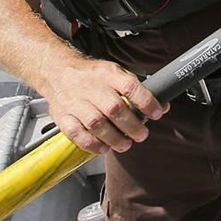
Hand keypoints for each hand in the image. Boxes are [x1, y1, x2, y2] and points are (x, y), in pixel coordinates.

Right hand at [41, 59, 166, 154]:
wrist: (58, 72)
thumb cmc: (92, 76)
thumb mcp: (116, 74)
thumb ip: (138, 90)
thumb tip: (162, 106)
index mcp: (108, 74)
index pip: (130, 86)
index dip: (146, 101)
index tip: (155, 113)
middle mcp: (92, 87)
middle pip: (114, 108)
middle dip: (132, 126)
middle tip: (141, 135)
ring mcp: (76, 102)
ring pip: (96, 123)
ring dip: (114, 138)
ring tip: (125, 144)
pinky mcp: (63, 116)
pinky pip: (76, 133)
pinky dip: (92, 144)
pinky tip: (103, 147)